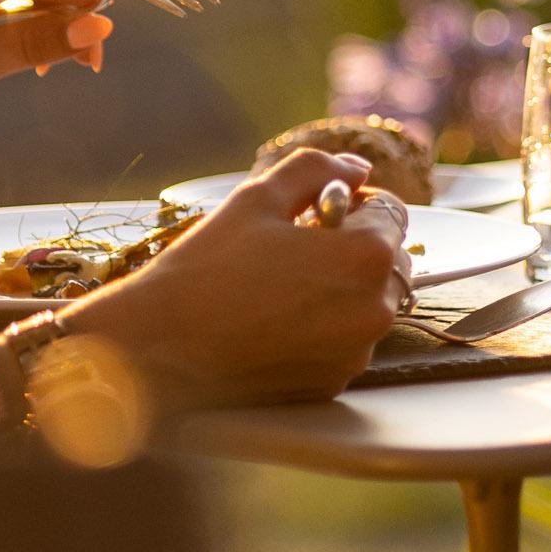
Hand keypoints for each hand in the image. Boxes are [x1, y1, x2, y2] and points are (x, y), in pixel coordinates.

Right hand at [71, 146, 414, 409]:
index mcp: (366, 255)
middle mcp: (374, 309)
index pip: (391, 210)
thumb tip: (357, 168)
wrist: (159, 349)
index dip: (350, 203)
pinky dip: (323, 326)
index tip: (311, 212)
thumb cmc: (205, 268)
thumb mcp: (256, 198)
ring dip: (340, 288)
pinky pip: (345, 340)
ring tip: (277, 287)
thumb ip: (315, 170)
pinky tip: (272, 321)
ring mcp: (356, 352)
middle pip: (389, 259)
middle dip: (354, 246)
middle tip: (294, 248)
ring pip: (368, 302)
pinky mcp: (334, 382)